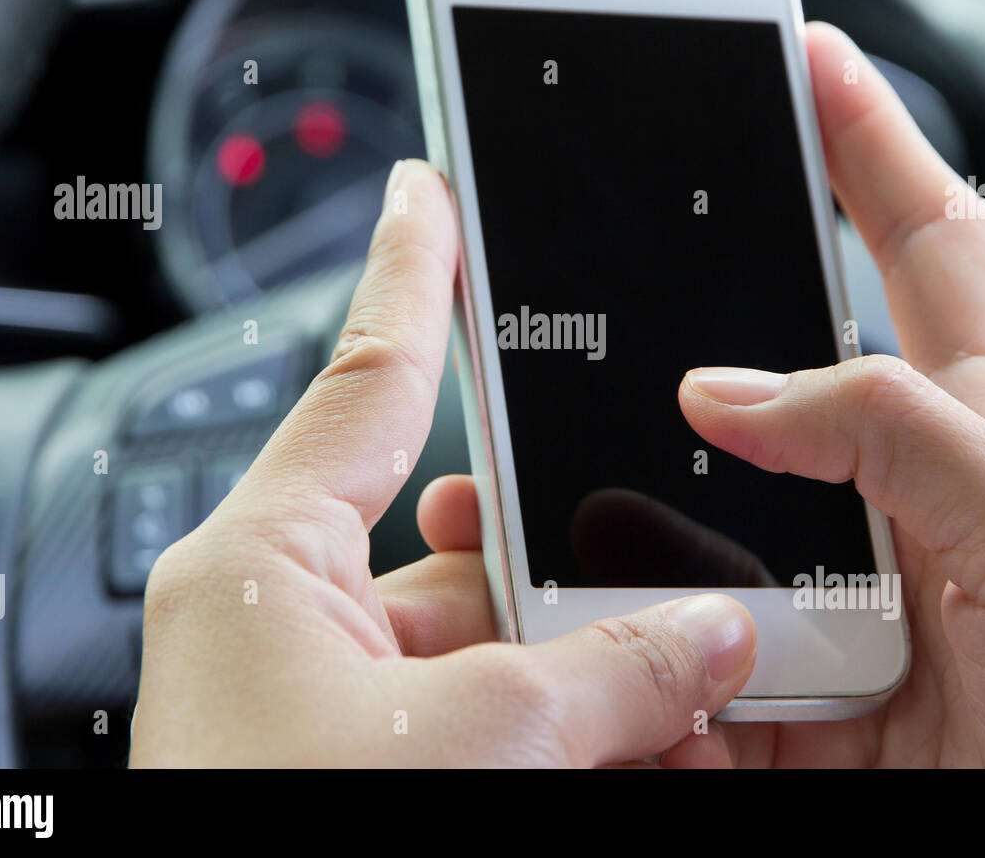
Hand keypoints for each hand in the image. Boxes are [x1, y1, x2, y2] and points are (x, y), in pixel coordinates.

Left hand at [129, 159, 756, 766]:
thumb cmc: (295, 844)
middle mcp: (295, 624)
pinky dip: (570, 724)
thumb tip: (721, 634)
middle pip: (470, 545)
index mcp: (264, 571)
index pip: (364, 378)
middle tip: (672, 575)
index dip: (409, 272)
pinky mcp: (377, 765)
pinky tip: (649, 737)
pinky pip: (493, 717)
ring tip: (686, 679)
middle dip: (576, 565)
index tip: (428, 192)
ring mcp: (338, 705)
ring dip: (591, 670)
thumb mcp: (478, 744)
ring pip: (500, 648)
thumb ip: (612, 671)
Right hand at [660, 23, 984, 766]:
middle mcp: (883, 500)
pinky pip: (680, 661)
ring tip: (542, 518)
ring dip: (615, 531)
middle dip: (667, 352)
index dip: (869, 142)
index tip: (810, 62)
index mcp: (972, 425)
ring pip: (689, 533)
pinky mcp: (786, 688)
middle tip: (586, 318)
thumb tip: (728, 389)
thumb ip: (897, 433)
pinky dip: (633, 667)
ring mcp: (827, 597)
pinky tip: (598, 660)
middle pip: (755, 395)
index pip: (917, 247)